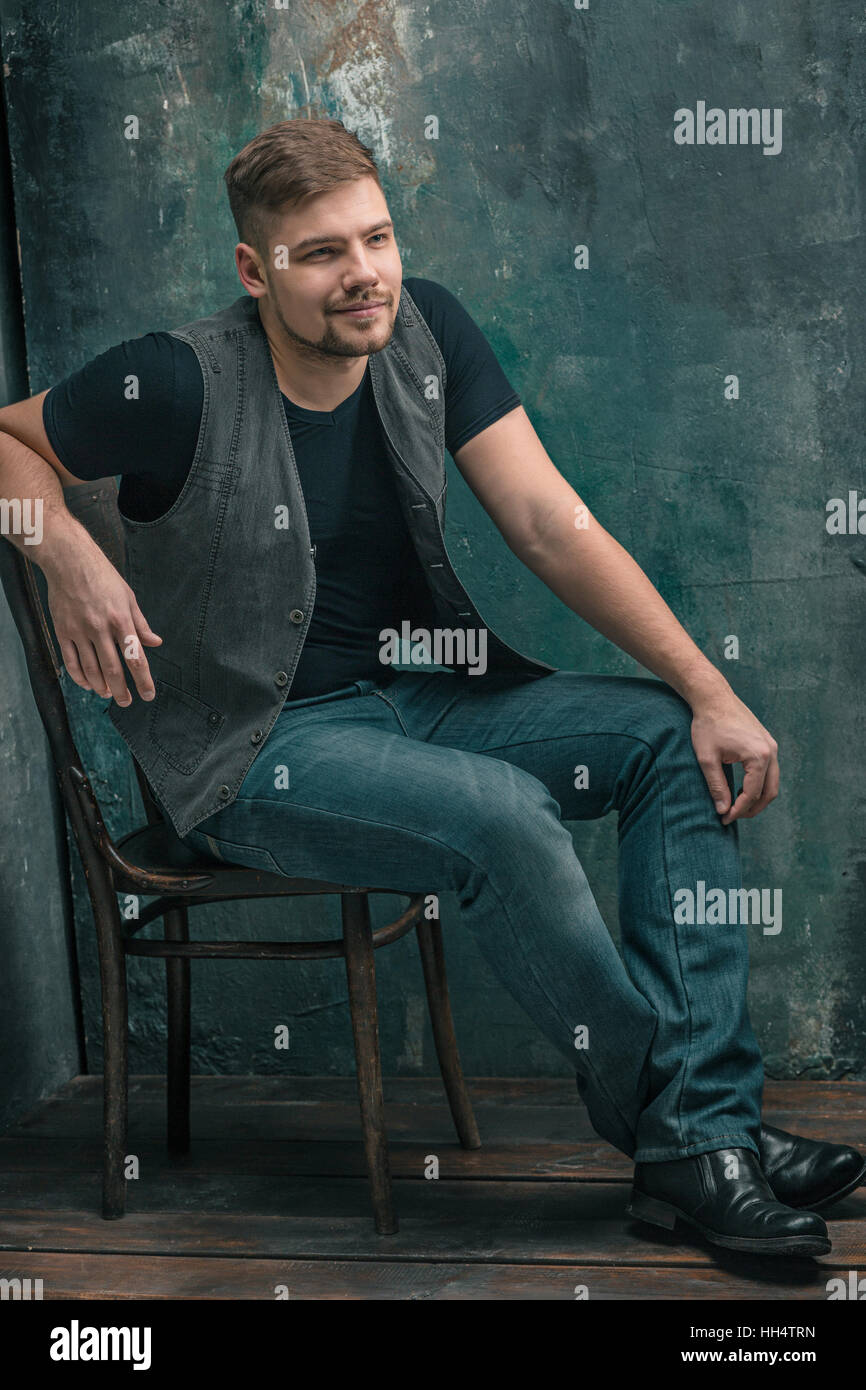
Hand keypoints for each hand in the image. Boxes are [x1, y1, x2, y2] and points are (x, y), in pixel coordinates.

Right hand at [41, 530, 162, 705]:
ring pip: (91, 669)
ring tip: (108, 694)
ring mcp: (79, 631)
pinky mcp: (63, 631)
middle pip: (113, 669)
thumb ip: (141, 624)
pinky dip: (79, 677)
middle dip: (121, 691)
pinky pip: (71, 661)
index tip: (148, 695)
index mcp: (121, 620)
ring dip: (101, 687)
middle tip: (127, 702)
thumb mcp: (128, 597)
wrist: (70, 561)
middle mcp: (100, 628)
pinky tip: (88, 684)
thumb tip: (155, 643)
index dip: (143, 680)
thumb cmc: (103, 577)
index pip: (135, 658)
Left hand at [689, 687, 778, 823]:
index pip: (752, 794)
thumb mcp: (707, 759)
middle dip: (752, 809)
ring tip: (736, 806)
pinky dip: (759, 784)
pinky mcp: (767, 742)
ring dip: (757, 797)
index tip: (724, 819)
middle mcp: (771, 752)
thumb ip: (717, 786)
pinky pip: (769, 770)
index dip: (738, 810)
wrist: (713, 697)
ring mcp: (771, 746)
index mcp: (758, 757)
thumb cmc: (708, 725)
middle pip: (769, 792)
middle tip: (732, 816)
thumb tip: (723, 810)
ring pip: (772, 782)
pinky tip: (740, 788)